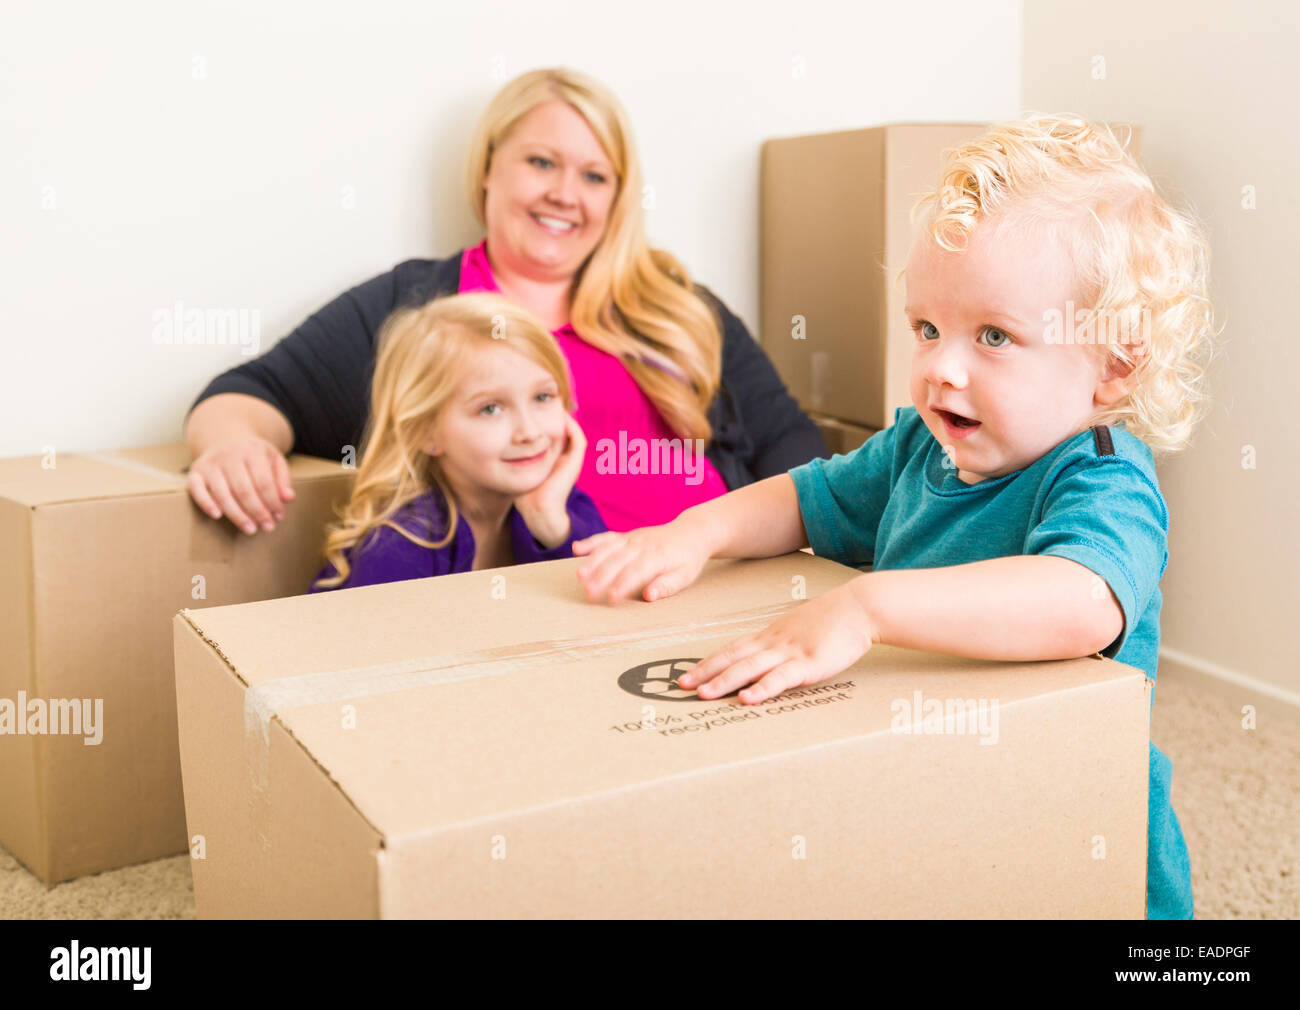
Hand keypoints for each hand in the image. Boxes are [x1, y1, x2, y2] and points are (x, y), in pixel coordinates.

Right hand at [187, 436, 294, 534]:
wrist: (226, 437)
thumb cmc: (254, 455)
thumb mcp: (274, 460)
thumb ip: (283, 479)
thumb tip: (289, 498)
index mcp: (252, 450)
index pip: (264, 482)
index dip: (272, 502)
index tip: (279, 517)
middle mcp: (229, 455)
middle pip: (244, 490)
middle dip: (257, 512)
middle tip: (267, 527)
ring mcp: (211, 463)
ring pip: (223, 494)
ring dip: (237, 516)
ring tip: (250, 529)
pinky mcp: (195, 471)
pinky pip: (197, 489)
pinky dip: (206, 503)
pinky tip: (218, 516)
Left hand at [513, 413, 585, 547]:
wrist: (537, 510)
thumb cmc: (525, 494)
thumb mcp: (518, 471)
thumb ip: (515, 459)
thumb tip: (499, 447)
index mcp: (553, 463)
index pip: (553, 437)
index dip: (546, 424)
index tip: (534, 413)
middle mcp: (564, 461)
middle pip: (564, 433)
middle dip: (555, 418)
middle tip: (545, 405)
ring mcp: (571, 462)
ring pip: (573, 434)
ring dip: (565, 420)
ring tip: (555, 406)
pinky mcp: (575, 462)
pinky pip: (578, 439)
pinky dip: (571, 426)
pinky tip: (562, 416)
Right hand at [573, 518, 711, 603]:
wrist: (691, 532)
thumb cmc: (688, 558)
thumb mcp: (685, 576)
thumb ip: (666, 586)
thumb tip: (649, 596)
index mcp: (658, 556)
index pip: (637, 571)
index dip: (623, 584)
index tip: (611, 597)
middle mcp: (642, 544)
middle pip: (618, 560)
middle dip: (602, 576)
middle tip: (589, 592)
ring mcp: (632, 538)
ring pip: (608, 548)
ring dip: (592, 561)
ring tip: (579, 576)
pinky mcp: (626, 536)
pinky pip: (606, 537)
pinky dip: (591, 542)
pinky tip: (576, 548)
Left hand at [677, 581, 877, 703]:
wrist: (858, 608)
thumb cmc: (832, 621)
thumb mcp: (800, 630)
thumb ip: (783, 643)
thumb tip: (768, 658)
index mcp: (770, 636)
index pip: (732, 650)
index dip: (708, 662)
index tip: (687, 674)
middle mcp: (773, 643)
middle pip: (733, 658)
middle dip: (706, 672)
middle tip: (680, 686)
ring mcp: (790, 652)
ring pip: (750, 667)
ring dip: (724, 681)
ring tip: (703, 694)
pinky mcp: (809, 663)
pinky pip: (781, 677)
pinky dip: (763, 688)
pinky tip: (748, 699)